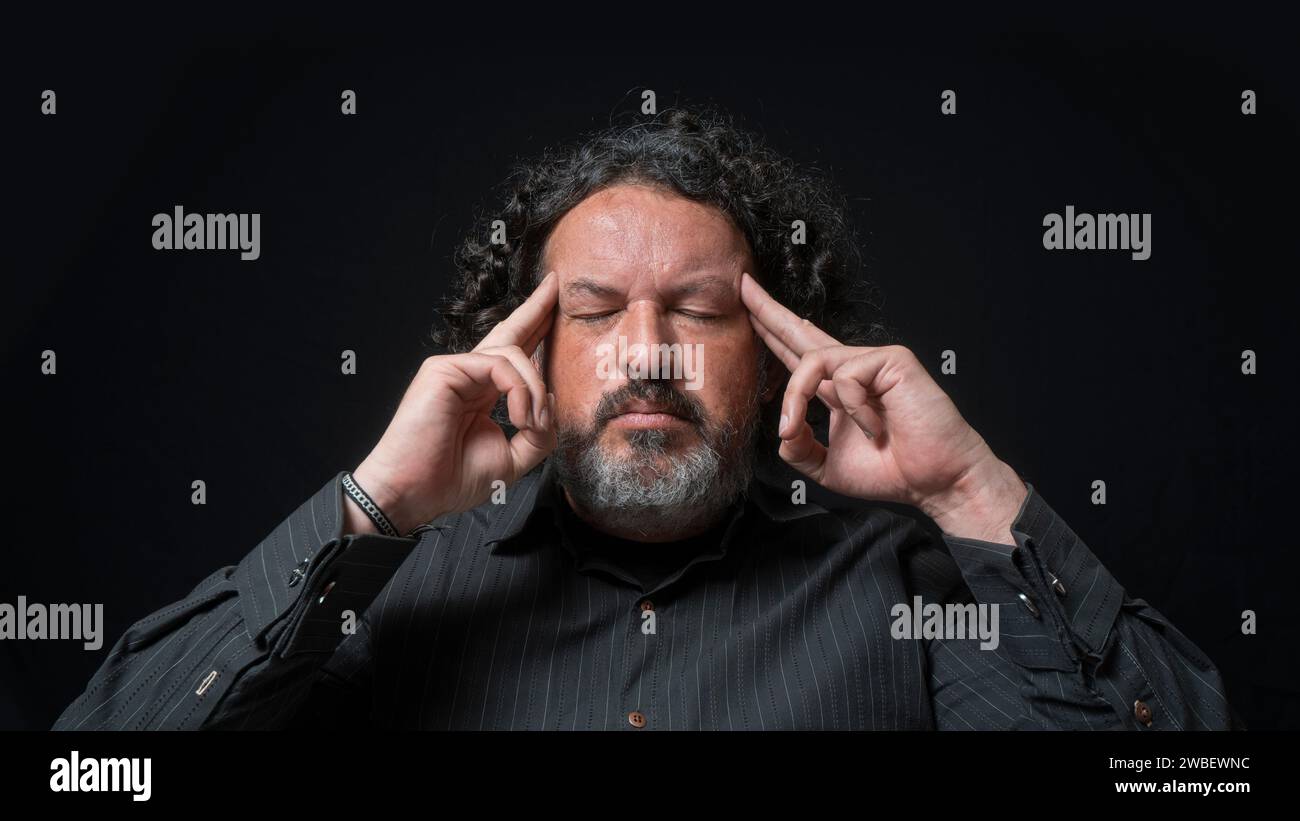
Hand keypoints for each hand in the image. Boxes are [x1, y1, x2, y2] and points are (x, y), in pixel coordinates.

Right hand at [347, 271, 559, 534]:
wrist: (414, 493)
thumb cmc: (450, 481)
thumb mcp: (511, 459)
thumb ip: (538, 433)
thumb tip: (553, 405)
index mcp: (481, 393)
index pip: (514, 356)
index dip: (535, 332)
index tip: (554, 310)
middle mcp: (469, 376)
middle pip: (509, 333)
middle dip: (536, 308)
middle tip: (555, 284)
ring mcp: (455, 369)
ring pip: (514, 356)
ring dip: (535, 391)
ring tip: (532, 423)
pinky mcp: (444, 369)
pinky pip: (501, 366)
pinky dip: (521, 392)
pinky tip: (520, 417)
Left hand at [741, 272, 1025, 541]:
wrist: (935, 481)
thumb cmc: (892, 472)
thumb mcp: (828, 466)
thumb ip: (798, 448)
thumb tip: (783, 429)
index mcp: (838, 388)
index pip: (797, 353)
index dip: (772, 332)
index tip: (746, 309)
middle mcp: (853, 368)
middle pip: (801, 330)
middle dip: (768, 309)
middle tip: (742, 285)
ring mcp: (873, 361)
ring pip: (811, 361)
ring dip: (793, 399)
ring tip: (793, 428)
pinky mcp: (891, 359)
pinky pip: (846, 377)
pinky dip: (853, 410)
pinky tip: (875, 429)